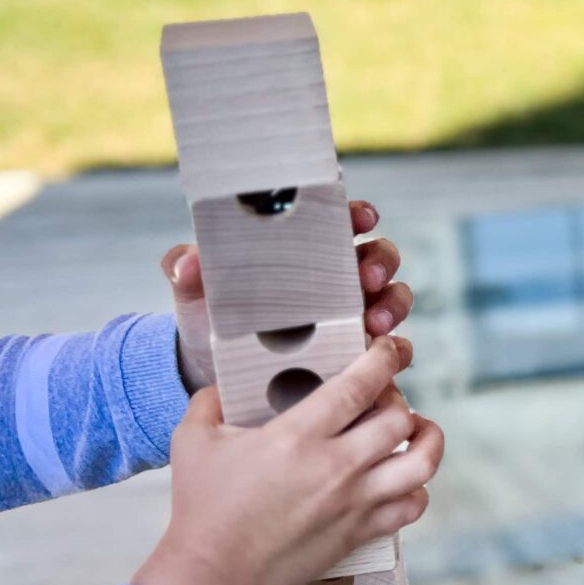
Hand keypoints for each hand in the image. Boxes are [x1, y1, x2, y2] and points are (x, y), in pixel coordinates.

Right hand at [131, 339, 443, 584]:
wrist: (215, 578)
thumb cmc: (202, 510)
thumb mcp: (193, 442)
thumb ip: (209, 402)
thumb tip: (222, 386)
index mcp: (298, 436)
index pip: (360, 385)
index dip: (384, 359)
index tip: (390, 349)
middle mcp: (336, 466)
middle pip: (399, 418)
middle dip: (397, 397)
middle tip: (383, 395)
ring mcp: (353, 502)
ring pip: (421, 462)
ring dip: (428, 439)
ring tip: (418, 429)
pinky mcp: (360, 533)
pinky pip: (412, 507)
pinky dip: (418, 488)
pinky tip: (404, 478)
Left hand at [162, 198, 413, 392]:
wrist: (215, 371)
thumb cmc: (212, 316)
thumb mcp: (197, 290)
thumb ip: (187, 268)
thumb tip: (187, 264)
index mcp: (308, 247)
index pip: (342, 218)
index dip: (358, 212)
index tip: (361, 218)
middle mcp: (339, 274)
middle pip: (379, 253)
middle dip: (381, 261)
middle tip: (367, 278)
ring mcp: (355, 311)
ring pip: (394, 295)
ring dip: (392, 304)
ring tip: (374, 324)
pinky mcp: (360, 350)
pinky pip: (394, 346)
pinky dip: (397, 348)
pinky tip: (380, 355)